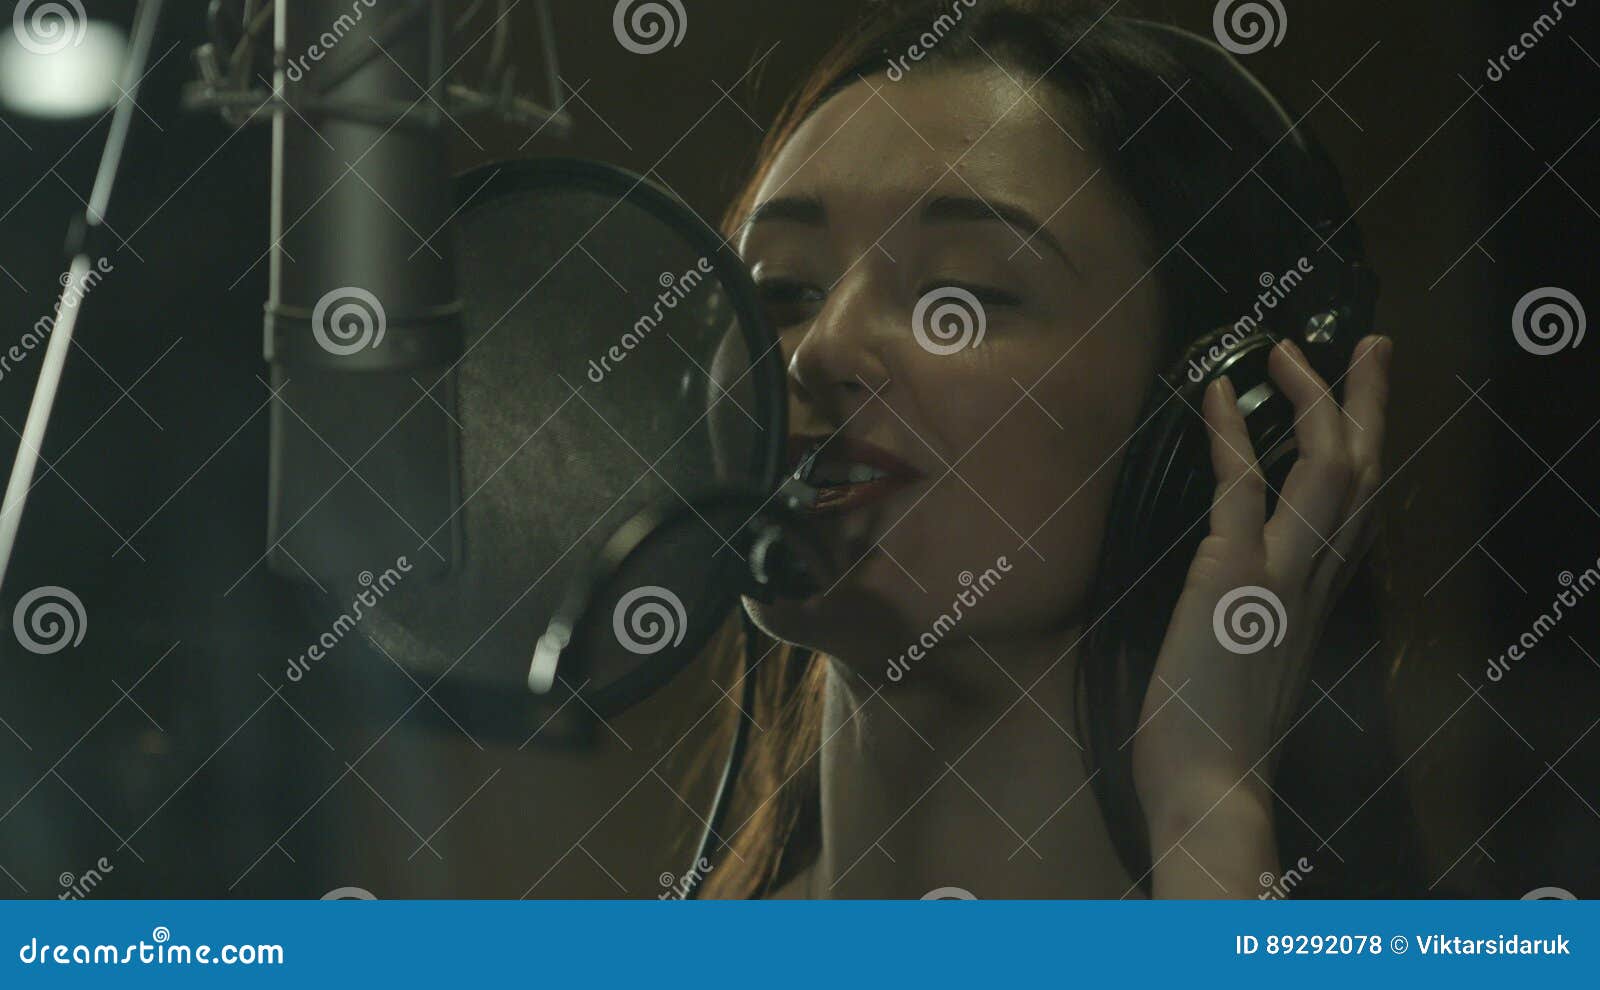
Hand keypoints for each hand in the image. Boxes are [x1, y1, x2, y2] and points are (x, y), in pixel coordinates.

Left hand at [1130, 335, 1392, 851]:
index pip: (1355, 510)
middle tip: (1370, 341)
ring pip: (1327, 468)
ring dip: (1314, 398)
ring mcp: (1281, 576)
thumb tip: (1233, 599)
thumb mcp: (1247, 667)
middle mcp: (1314, 582)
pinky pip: (1243, 487)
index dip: (1362, 449)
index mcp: (1316, 602)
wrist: (1208, 788)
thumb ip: (1254, 623)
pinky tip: (1214, 393)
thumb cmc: (1213, 739)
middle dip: (1367, 401)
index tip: (1360, 407)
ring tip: (1292, 346)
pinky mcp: (1236, 577)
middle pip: (1362, 472)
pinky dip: (1229, 433)